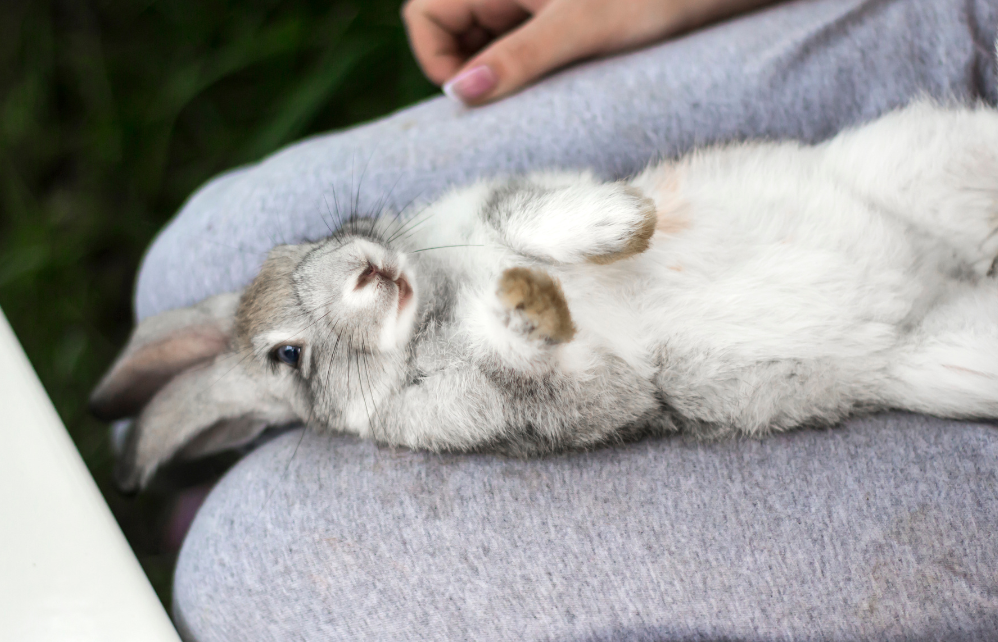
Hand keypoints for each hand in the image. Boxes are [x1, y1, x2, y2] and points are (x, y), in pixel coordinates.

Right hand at [402, 0, 776, 104]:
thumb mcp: (579, 29)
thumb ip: (517, 58)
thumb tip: (461, 94)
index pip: (424, 15)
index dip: (437, 58)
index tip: (477, 92)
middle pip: (452, 30)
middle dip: (475, 69)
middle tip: (521, 92)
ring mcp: (528, 2)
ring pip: (485, 43)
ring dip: (505, 72)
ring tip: (551, 80)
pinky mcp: (552, 15)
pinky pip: (518, 46)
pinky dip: (529, 67)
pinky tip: (562, 75)